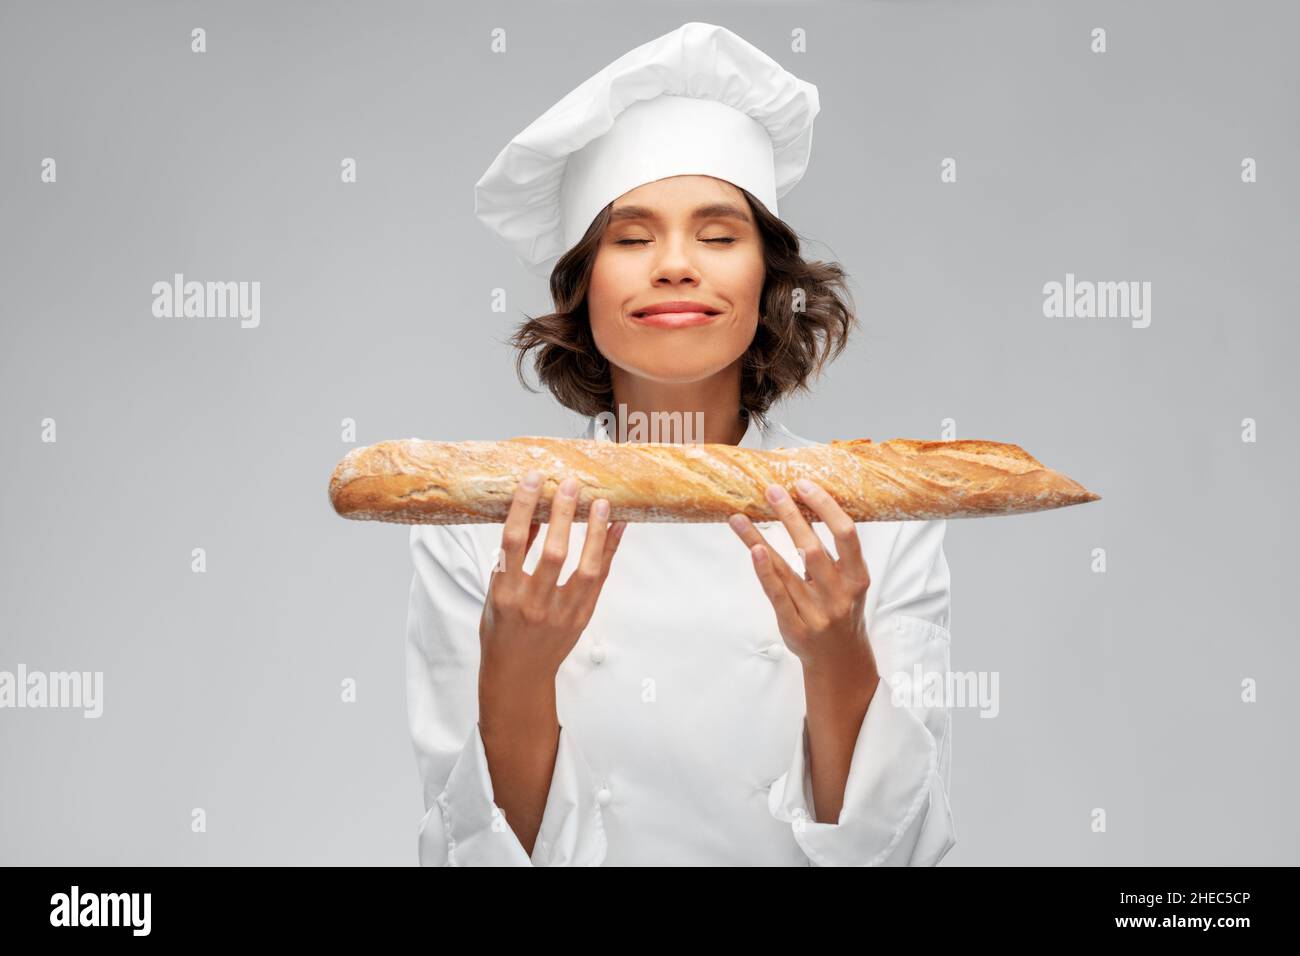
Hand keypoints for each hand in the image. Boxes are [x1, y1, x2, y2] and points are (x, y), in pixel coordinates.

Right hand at [479, 470, 626, 699]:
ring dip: (593, 531)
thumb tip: (530, 513)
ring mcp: (561, 612)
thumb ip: (511, 557)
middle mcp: (533, 604)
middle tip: (570, 484)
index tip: (532, 479)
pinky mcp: (582, 617)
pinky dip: (609, 550)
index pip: (513, 542)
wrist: (518, 674)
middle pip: (553, 552)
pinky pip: (600, 579)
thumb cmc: (501, 630)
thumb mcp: (494, 592)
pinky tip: (616, 526)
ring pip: (584, 567)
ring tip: (600, 502)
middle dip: (562, 514)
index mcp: (505, 594)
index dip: (523, 507)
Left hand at [727, 478, 875, 673]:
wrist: (839, 659)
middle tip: (772, 490)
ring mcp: (816, 613)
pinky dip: (764, 571)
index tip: (803, 485)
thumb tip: (800, 506)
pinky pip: (776, 594)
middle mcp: (839, 594)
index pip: (845, 534)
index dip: (825, 507)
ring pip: (786, 569)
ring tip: (739, 518)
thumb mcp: (849, 581)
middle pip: (813, 548)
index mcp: (858, 577)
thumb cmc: (840, 608)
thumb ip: (831, 552)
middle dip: (791, 516)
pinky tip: (752, 549)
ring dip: (760, 539)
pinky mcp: (795, 627)